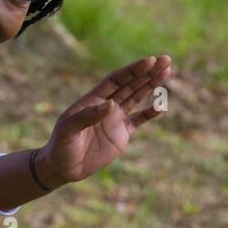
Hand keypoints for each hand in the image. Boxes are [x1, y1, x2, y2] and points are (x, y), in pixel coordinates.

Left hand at [39, 54, 173, 185]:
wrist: (63, 167)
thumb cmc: (61, 146)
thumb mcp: (69, 130)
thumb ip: (88, 116)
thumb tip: (111, 104)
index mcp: (93, 99)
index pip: (116, 80)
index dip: (133, 70)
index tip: (149, 61)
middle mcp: (106, 105)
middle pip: (131, 84)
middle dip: (148, 72)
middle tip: (166, 59)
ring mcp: (115, 119)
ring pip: (137, 97)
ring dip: (152, 84)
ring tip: (167, 71)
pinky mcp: (121, 134)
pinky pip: (139, 120)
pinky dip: (150, 113)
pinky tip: (161, 105)